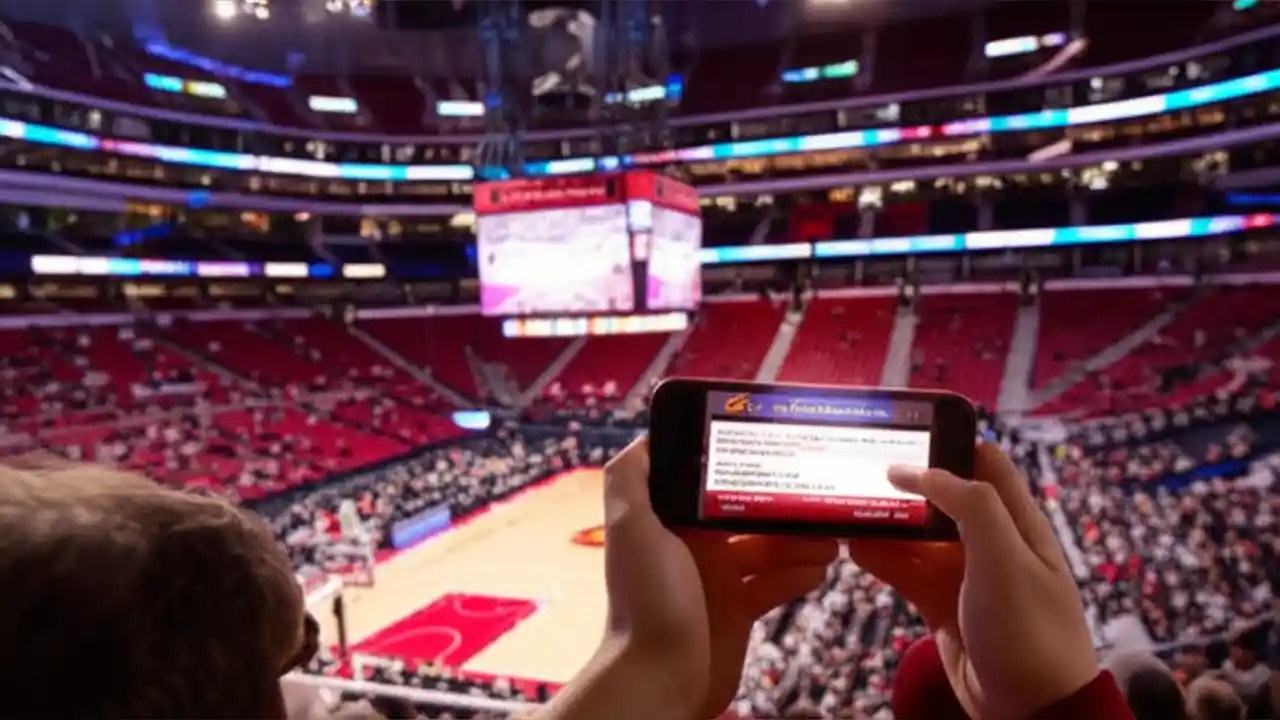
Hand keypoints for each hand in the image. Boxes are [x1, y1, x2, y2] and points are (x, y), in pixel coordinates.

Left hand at [599, 437, 837, 718]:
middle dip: (783, 505)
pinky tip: (818, 570)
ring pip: (767, 546)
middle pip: (748, 511)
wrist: (660, 676)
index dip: (743, 466)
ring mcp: (718, 577)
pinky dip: (797, 574)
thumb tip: (652, 432)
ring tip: (830, 539)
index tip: (778, 450)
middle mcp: (692, 543)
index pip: (712, 480)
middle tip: (820, 499)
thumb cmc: (647, 598)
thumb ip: (633, 476)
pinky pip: (775, 582)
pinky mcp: (738, 608)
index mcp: (669, 518)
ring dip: (799, 540)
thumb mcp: (630, 525)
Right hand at [848, 442, 1097, 719]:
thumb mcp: (1004, 558)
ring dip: (887, 522)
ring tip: (849, 507)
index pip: (985, 463)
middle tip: (863, 468)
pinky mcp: (941, 604)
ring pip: (917, 535)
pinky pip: (906, 571)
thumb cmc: (1028, 629)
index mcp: (1017, 522)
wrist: (1031, 710)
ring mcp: (964, 575)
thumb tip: (924, 471)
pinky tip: (855, 547)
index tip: (908, 431)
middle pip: (943, 497)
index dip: (950, 443)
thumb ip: (971, 505)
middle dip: (907, 484)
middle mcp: (991, 542)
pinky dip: (881, 558)